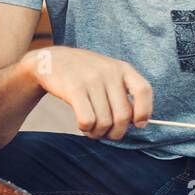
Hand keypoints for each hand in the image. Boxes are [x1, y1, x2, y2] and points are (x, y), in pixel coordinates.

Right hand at [21, 46, 152, 139]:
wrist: (51, 60)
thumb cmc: (84, 73)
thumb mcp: (108, 73)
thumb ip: (123, 93)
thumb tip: (139, 123)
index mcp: (122, 68)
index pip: (143, 91)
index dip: (144, 112)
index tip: (138, 124)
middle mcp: (109, 72)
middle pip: (123, 115)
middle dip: (116, 133)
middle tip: (107, 134)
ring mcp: (92, 80)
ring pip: (104, 122)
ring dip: (98, 133)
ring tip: (92, 130)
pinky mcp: (74, 89)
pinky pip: (88, 120)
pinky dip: (86, 128)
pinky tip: (82, 124)